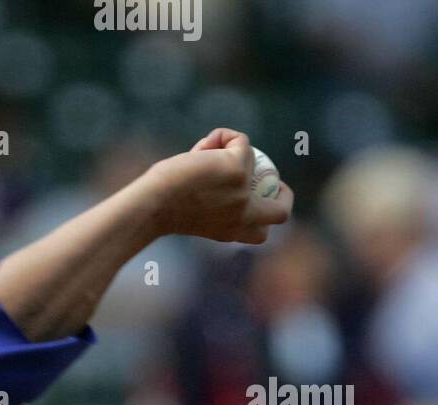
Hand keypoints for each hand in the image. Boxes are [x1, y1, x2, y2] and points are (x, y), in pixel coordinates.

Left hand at [143, 128, 292, 243]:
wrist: (152, 204)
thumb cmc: (158, 211)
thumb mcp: (192, 213)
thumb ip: (213, 204)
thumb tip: (221, 174)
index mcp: (231, 232)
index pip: (260, 233)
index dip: (264, 217)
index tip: (256, 202)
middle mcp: (243, 215)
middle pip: (282, 212)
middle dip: (285, 195)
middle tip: (267, 176)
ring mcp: (244, 191)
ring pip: (253, 159)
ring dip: (230, 150)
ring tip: (201, 156)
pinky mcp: (238, 167)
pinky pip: (239, 140)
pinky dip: (221, 137)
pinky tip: (199, 147)